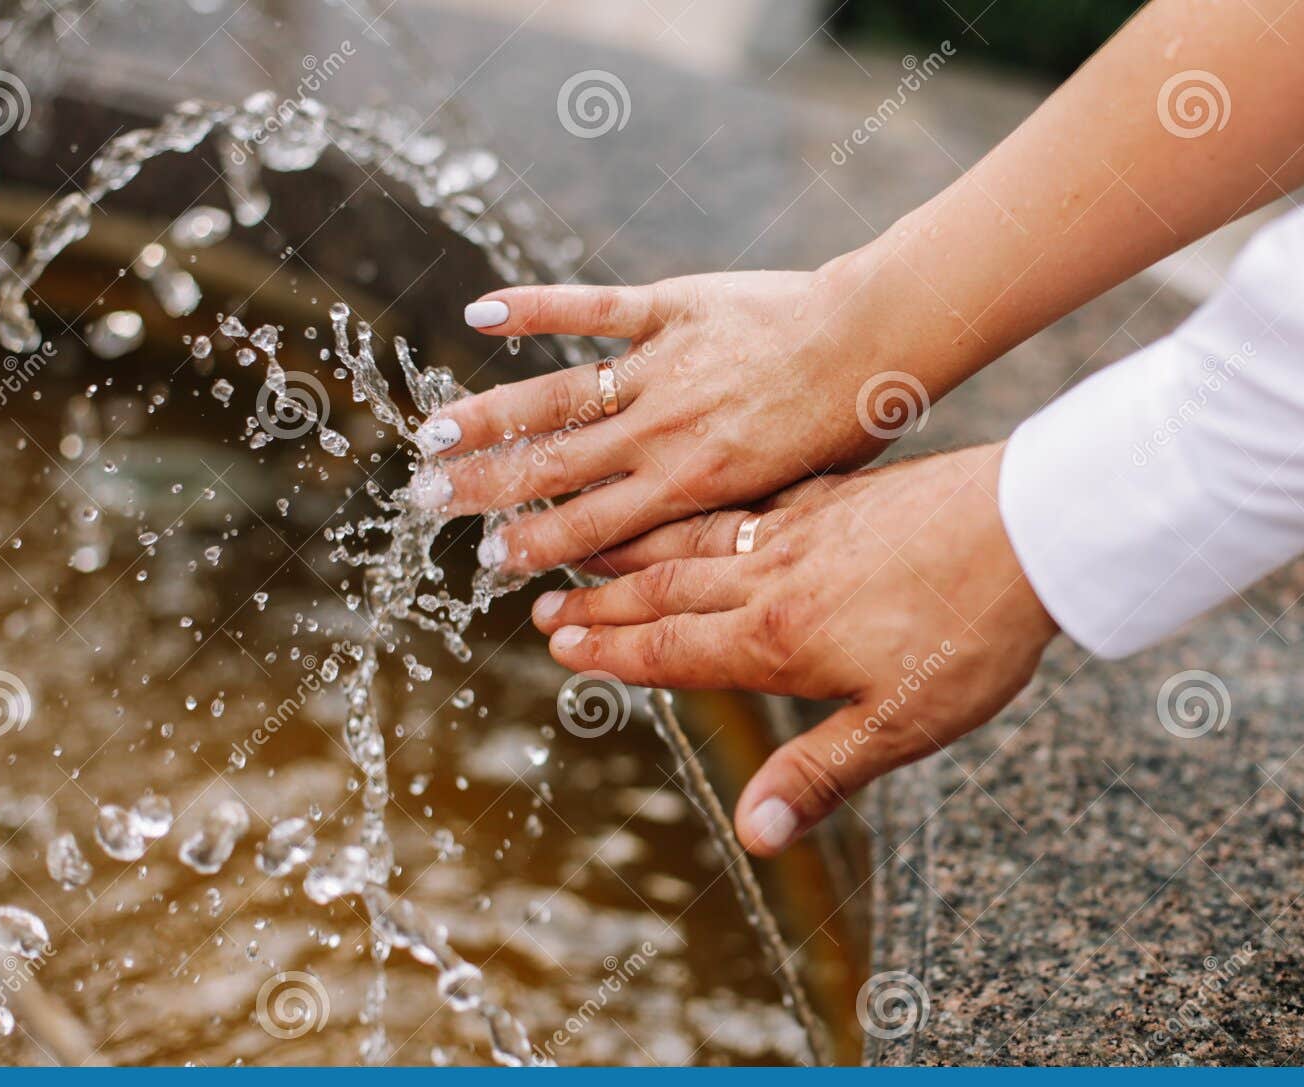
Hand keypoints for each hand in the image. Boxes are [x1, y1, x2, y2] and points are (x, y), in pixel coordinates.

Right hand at [406, 263, 937, 574]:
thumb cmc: (845, 430)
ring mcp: (661, 369)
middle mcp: (662, 434)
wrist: (876, 341)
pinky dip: (536, 307)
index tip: (488, 562)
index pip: (592, 529)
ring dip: (490, 416)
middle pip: (555, 469)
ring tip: (433, 433)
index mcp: (691, 488)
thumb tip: (677, 561)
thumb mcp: (789, 503)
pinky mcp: (671, 308)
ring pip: (556, 397)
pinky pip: (593, 307)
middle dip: (486, 489)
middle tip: (427, 502)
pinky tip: (481, 312)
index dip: (536, 548)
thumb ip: (723, 526)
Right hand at [528, 443, 1059, 854]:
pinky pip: (744, 509)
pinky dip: (700, 514)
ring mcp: (803, 531)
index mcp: (781, 640)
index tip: (558, 646)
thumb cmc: (971, 634)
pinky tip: (694, 513)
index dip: (613, 653)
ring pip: (696, 544)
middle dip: (603, 604)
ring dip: (636, 554)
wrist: (1029, 528)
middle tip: (545, 606)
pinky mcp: (836, 498)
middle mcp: (776, 579)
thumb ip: (819, 776)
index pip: (674, 649)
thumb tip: (752, 837)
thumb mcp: (900, 725)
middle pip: (669, 592)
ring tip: (587, 553)